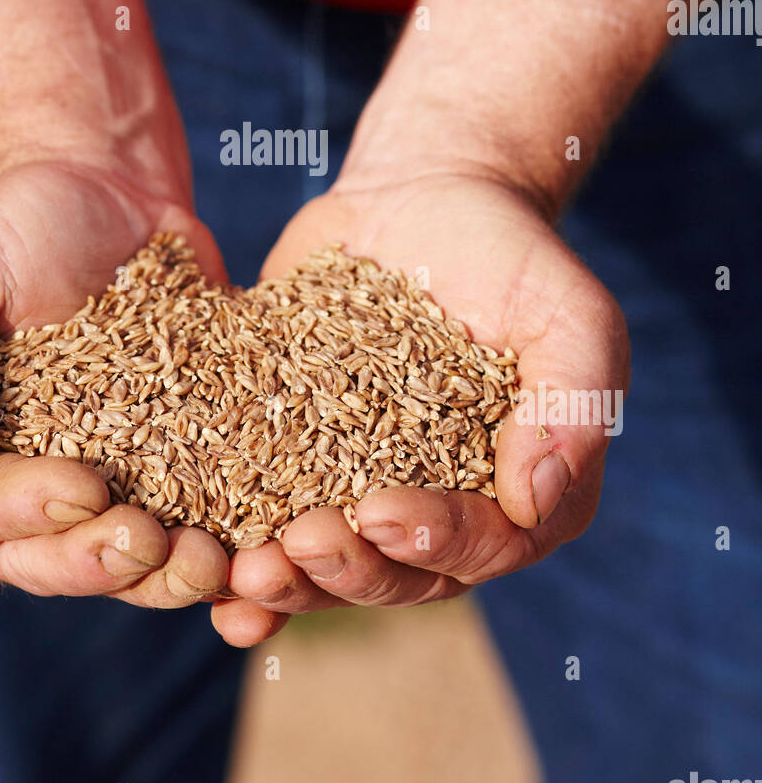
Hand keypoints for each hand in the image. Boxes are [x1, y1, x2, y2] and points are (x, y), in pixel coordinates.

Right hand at [0, 158, 230, 605]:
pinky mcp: (150, 472)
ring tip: (209, 562)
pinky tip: (248, 547)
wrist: (103, 193)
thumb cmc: (9, 227)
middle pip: (40, 557)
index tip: (85, 488)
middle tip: (151, 539)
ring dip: (157, 576)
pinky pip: (174, 526)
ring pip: (108, 561)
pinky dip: (208, 544)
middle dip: (96, 560)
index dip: (26, 512)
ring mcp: (76, 486)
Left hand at [211, 166, 628, 645]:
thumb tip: (531, 502)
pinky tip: (209, 565)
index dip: (433, 540)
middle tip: (297, 545)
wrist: (425, 200)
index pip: (485, 544)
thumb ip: (573, 406)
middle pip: (401, 574)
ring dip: (289, 582)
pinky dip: (241, 555)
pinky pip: (272, 520)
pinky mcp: (300, 461)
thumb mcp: (569, 314)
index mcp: (521, 492)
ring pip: (332, 567)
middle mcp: (446, 509)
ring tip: (244, 571)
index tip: (379, 512)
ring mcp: (367, 490)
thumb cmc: (511, 256)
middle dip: (348, 571)